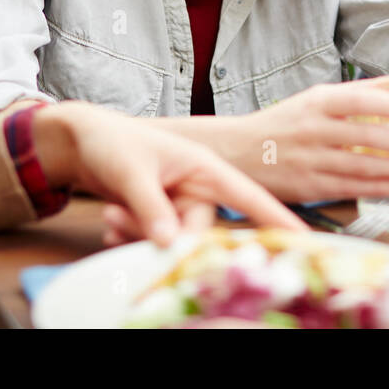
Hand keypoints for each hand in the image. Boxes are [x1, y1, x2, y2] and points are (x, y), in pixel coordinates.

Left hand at [34, 103, 305, 247]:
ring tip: (111, 215)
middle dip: (166, 236)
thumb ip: (153, 207)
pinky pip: (159, 246)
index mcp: (205, 168)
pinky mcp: (163, 220)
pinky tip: (112, 224)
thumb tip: (173, 243)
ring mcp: (181, 206)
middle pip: (203, 231)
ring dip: (142, 237)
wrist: (84, 143)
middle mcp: (198, 189)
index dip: (278, 219)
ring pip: (178, 242)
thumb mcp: (132, 172)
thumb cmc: (113, 142)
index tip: (303, 242)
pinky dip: (134, 242)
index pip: (249, 196)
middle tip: (119, 218)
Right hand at [216, 76, 388, 202]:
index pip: (361, 101)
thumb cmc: (280, 124)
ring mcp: (310, 160)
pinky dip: (379, 187)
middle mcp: (313, 129)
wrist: (234, 153)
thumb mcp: (313, 99)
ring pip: (362, 165)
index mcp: (316, 102)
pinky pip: (350, 187)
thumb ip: (357, 92)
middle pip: (366, 137)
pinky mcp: (308, 186)